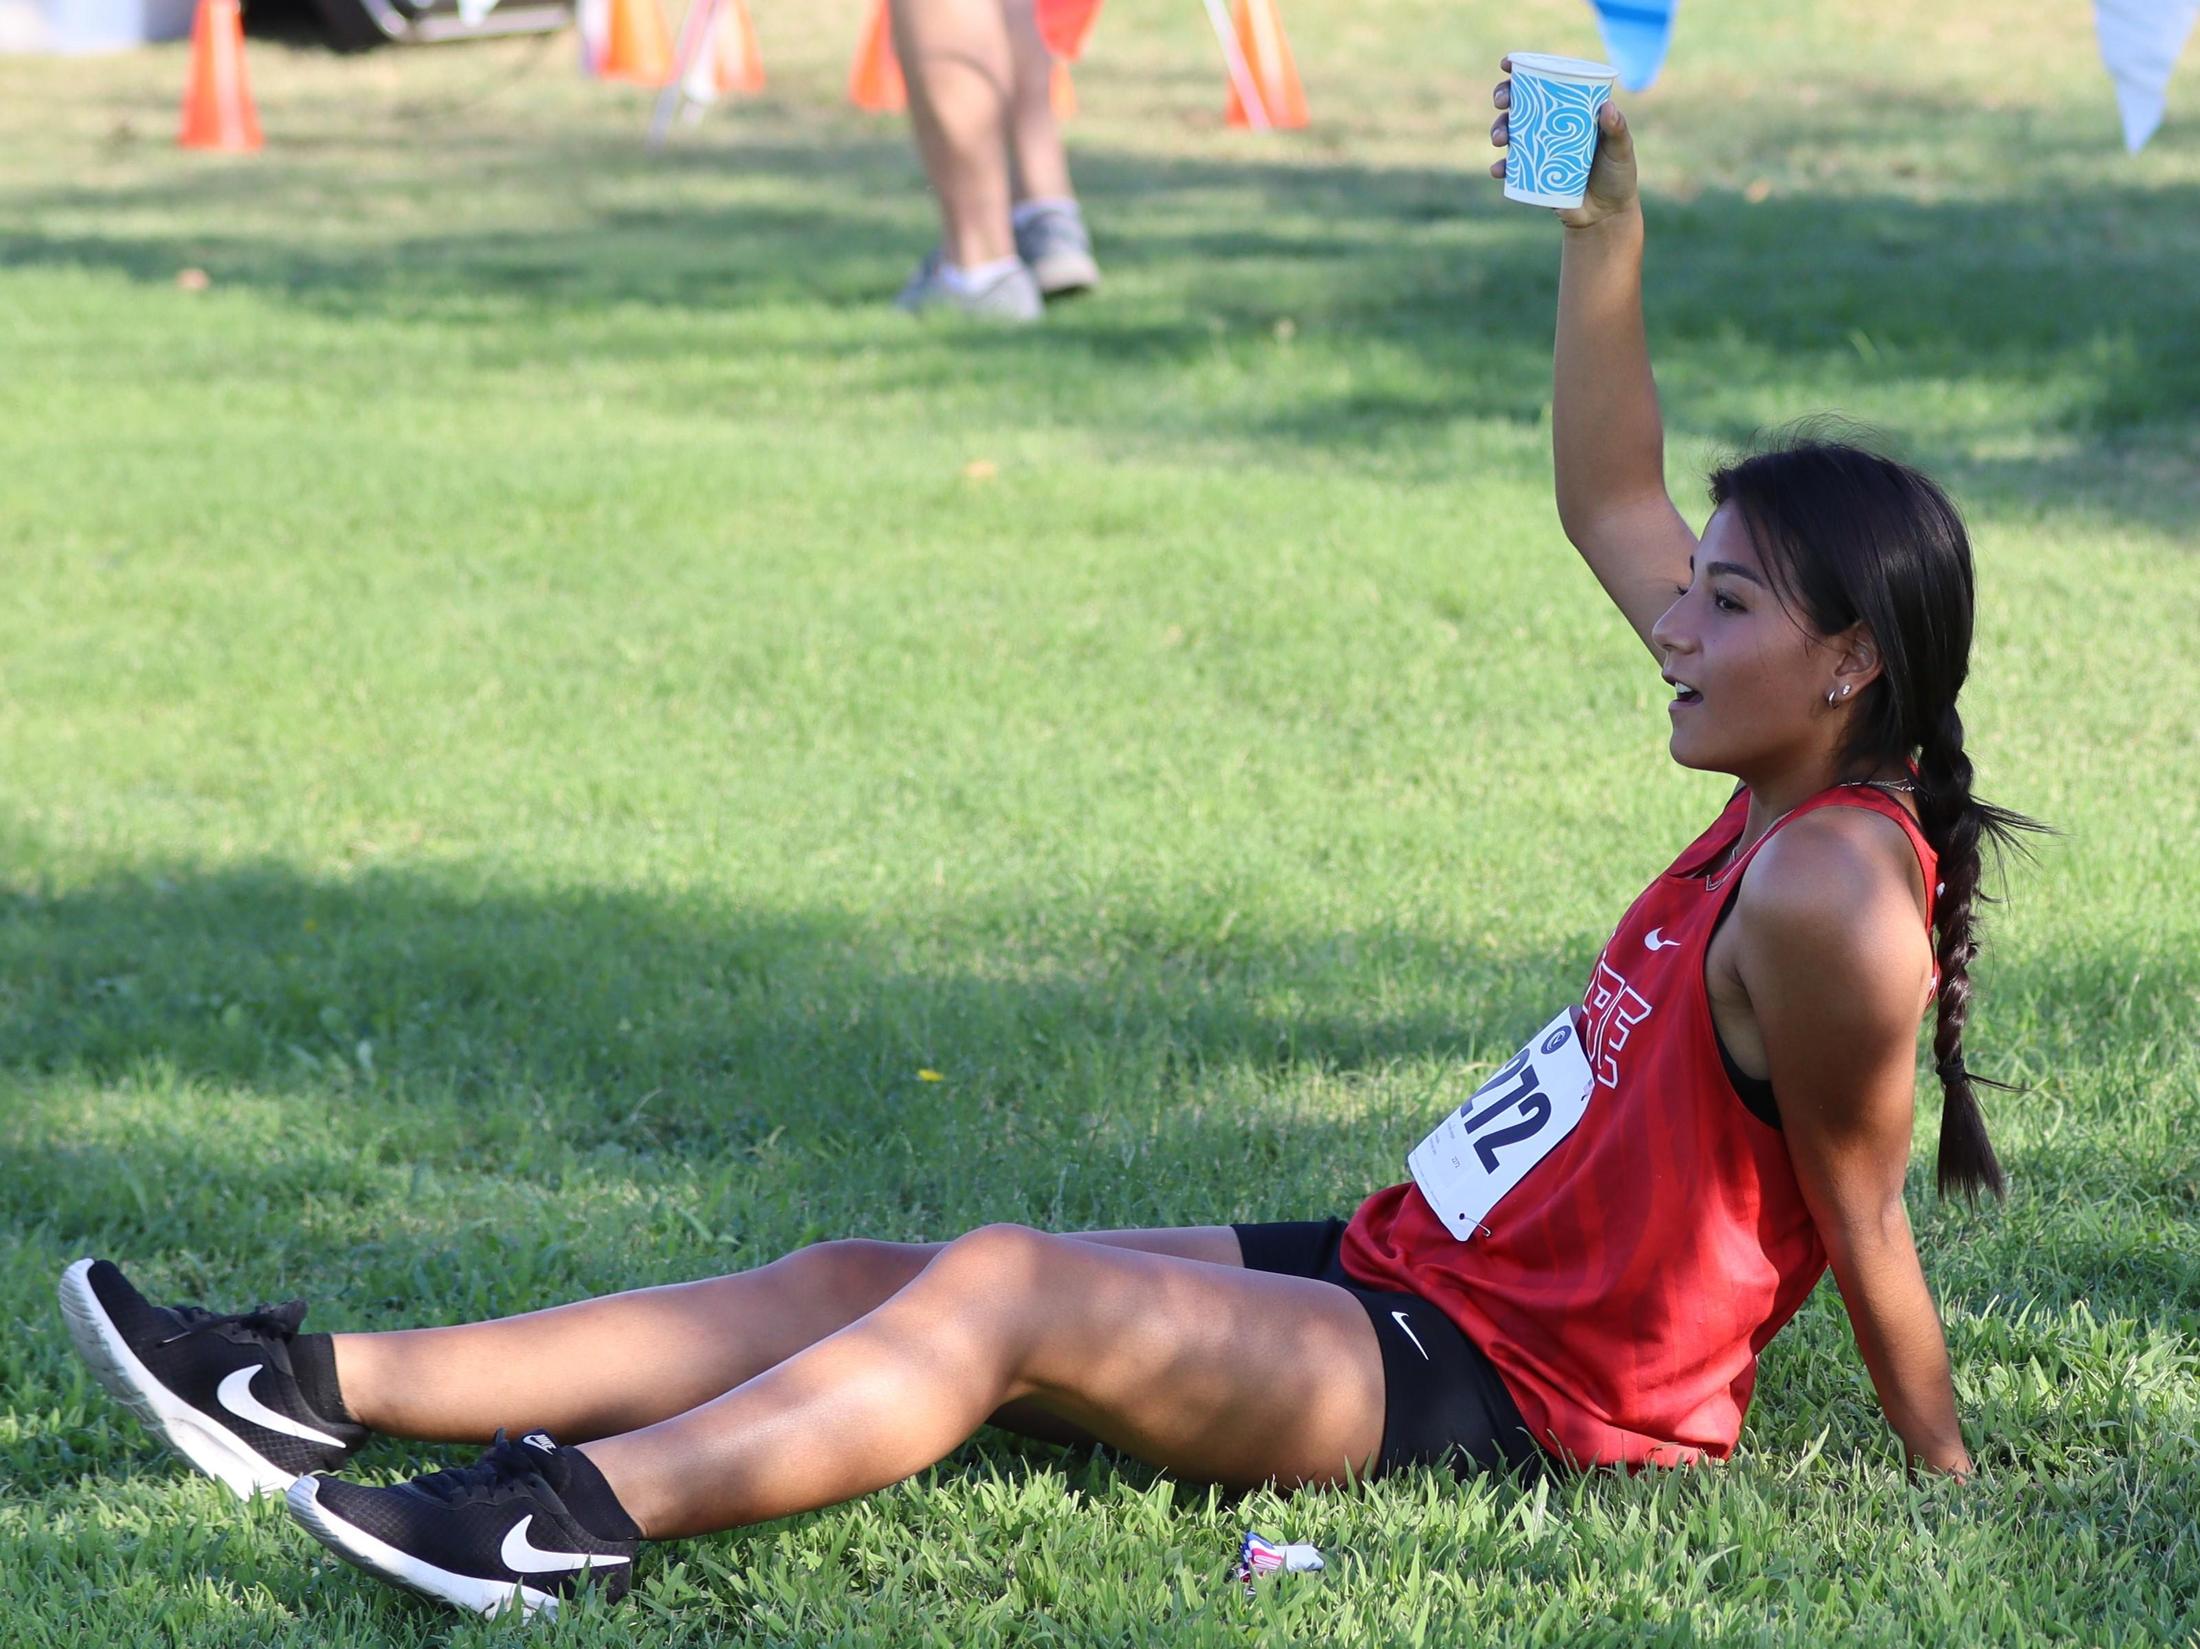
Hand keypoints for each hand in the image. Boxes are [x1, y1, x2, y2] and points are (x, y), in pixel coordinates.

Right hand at [1489, 56, 1639, 228]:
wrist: (1606, 215)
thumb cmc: (1617, 176)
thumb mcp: (1621, 150)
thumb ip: (1617, 130)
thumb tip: (1607, 107)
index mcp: (1569, 110)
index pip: (1544, 83)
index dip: (1523, 71)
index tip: (1508, 64)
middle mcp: (1549, 126)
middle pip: (1519, 103)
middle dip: (1503, 97)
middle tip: (1502, 101)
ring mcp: (1537, 150)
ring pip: (1509, 132)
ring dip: (1498, 129)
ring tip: (1501, 138)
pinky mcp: (1530, 175)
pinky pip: (1509, 168)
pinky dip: (1500, 167)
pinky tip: (1499, 169)